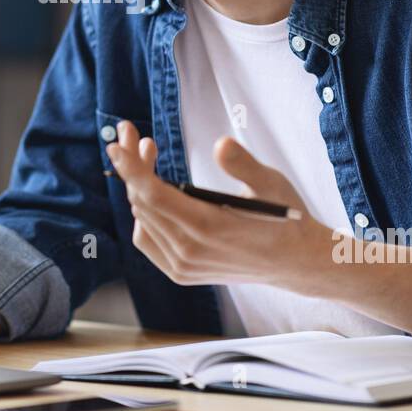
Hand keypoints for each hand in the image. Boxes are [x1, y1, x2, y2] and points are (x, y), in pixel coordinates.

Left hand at [106, 120, 334, 292]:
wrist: (295, 262)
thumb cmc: (284, 217)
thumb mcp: (271, 183)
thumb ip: (243, 164)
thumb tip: (220, 144)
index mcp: (208, 226)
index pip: (152, 194)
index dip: (131, 167)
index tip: (116, 144)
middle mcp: (189, 251)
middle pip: (142, 202)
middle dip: (134, 165)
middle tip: (137, 137)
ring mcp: (183, 265)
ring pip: (143, 219)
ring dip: (139, 185)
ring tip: (150, 154)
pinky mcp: (182, 273)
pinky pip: (148, 241)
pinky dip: (144, 215)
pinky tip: (154, 193)